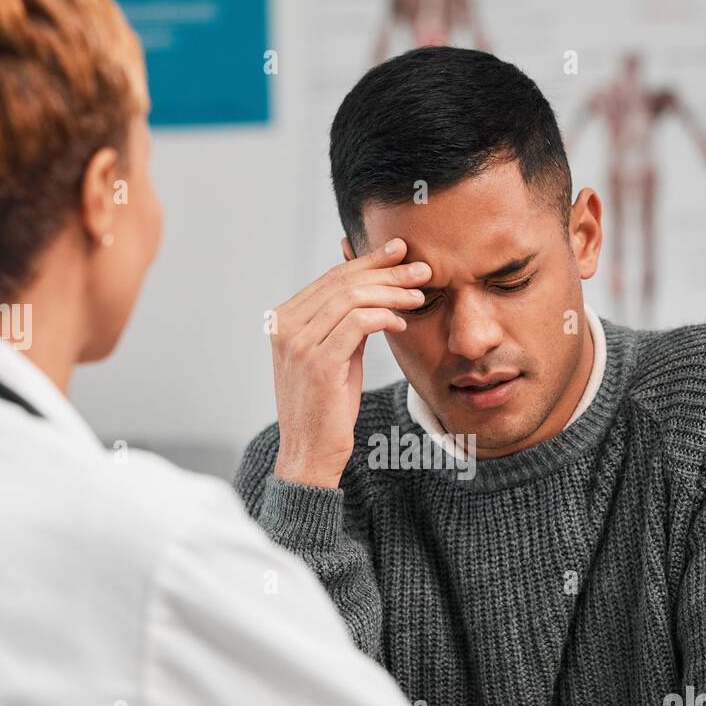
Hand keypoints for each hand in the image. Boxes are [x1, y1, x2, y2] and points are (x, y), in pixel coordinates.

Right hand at [269, 238, 430, 489]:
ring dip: (392, 293)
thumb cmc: (325, 407)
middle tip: (422, 268)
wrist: (309, 453)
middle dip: (387, 272)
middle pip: (343, 283)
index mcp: (284, 319)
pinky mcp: (318, 363)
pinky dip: (385, 317)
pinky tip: (402, 322)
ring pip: (351, 299)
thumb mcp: (334, 354)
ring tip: (419, 295)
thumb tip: (370, 287)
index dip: (368, 261)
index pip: (331, 278)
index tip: (400, 251)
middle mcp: (285, 327)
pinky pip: (358, 324)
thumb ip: (344, 321)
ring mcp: (298, 345)